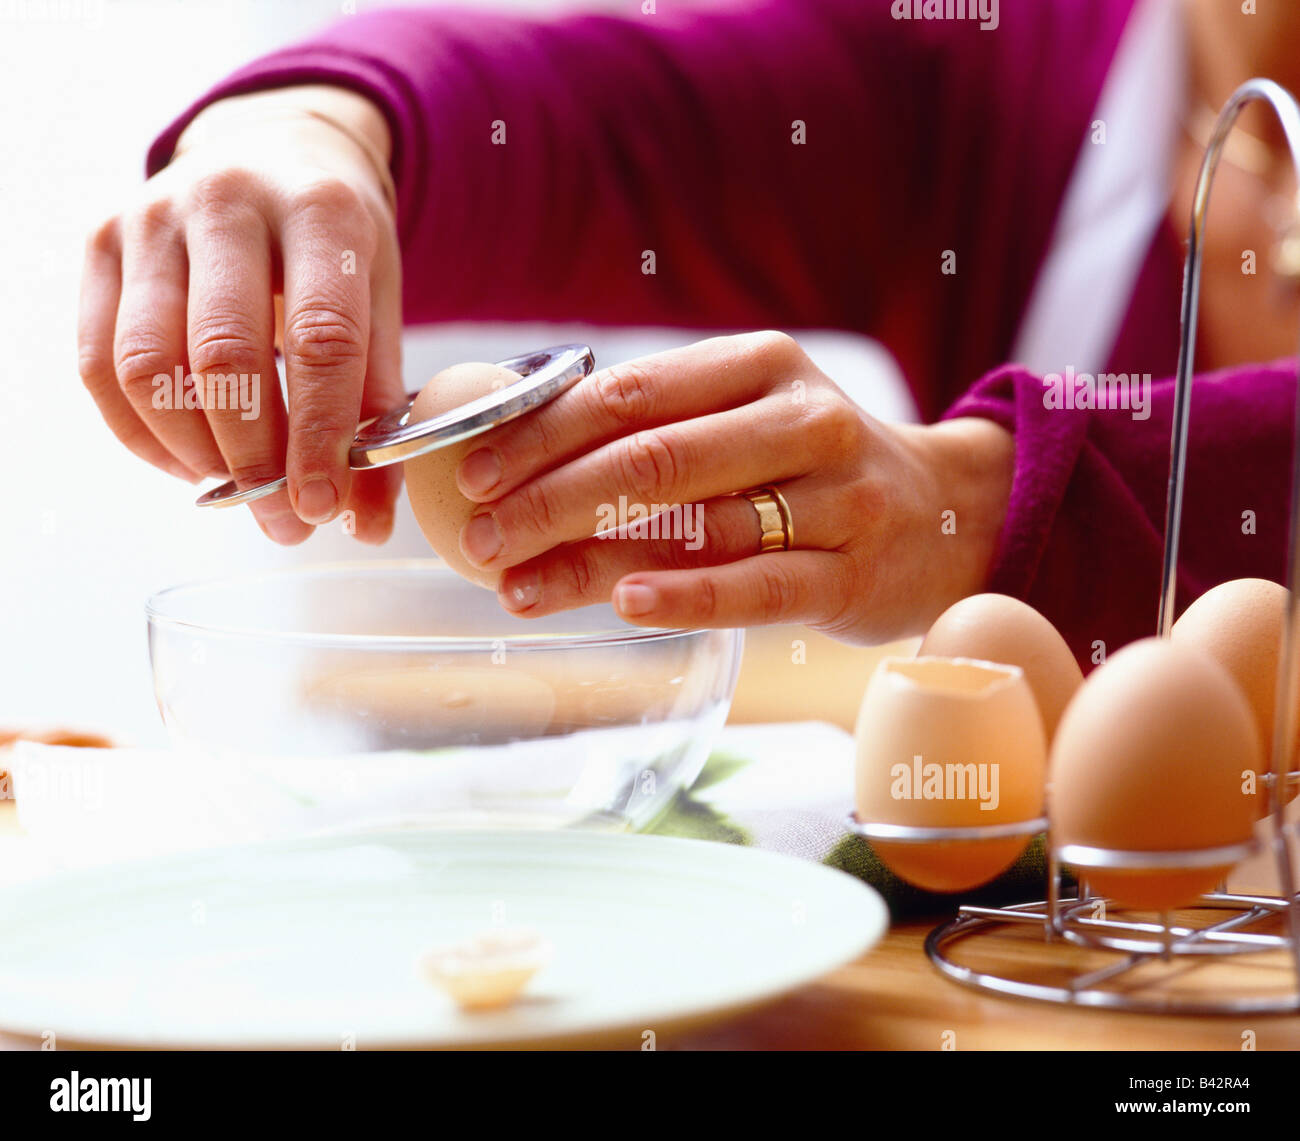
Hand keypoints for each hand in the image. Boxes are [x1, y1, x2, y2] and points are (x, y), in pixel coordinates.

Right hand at [77, 85, 403, 543]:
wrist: (273, 157)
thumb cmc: (336, 248)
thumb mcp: (381, 308)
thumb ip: (378, 412)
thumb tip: (365, 521)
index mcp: (320, 210)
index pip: (321, 340)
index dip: (319, 435)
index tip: (323, 506)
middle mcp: (229, 201)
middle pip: (225, 357)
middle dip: (254, 460)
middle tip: (284, 519)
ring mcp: (152, 218)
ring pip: (148, 366)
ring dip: (193, 453)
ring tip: (239, 492)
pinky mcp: (102, 244)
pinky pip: (98, 364)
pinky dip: (142, 434)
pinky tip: (189, 463)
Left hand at [449, 332, 1014, 640]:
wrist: (943, 513)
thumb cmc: (811, 464)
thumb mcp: (746, 415)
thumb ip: (657, 423)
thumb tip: (517, 451)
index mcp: (758, 365)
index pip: (628, 393)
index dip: (539, 434)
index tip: (470, 473)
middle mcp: (800, 420)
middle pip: (651, 458)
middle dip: (548, 500)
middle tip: (479, 540)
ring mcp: (834, 496)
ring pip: (692, 528)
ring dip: (591, 561)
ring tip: (517, 587)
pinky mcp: (850, 571)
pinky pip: (756, 585)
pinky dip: (685, 593)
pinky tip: (622, 602)